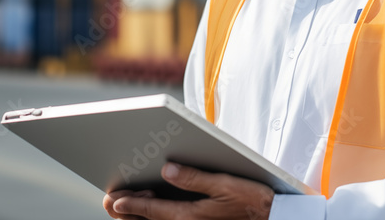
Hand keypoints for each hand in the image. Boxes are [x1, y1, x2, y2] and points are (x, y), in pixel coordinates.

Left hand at [103, 163, 274, 219]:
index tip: (114, 199)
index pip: (153, 210)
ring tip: (124, 205)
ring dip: (140, 216)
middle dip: (128, 212)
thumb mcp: (226, 184)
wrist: (274, 219)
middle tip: (110, 201)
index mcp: (191, 216)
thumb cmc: (253, 201)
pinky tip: (152, 209)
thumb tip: (167, 170)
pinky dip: (156, 217)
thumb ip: (195, 178)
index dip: (131, 204)